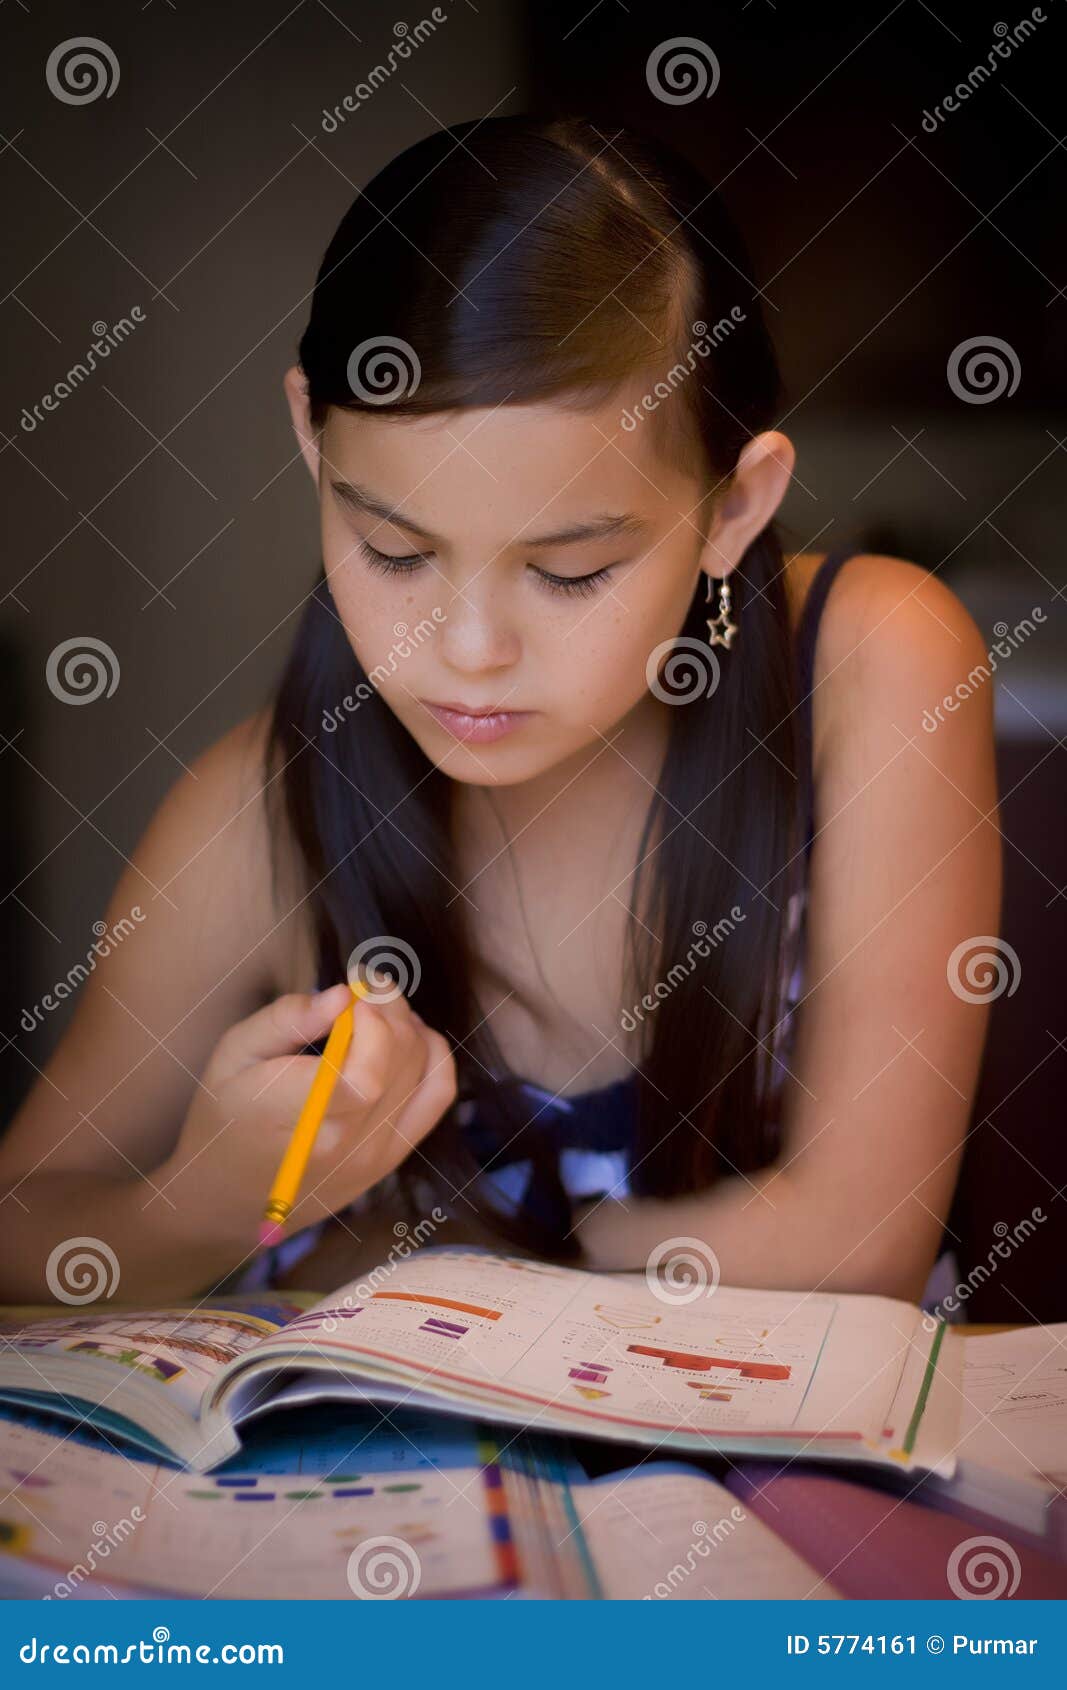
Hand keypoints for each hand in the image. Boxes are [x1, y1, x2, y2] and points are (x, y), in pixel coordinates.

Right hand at [157, 983, 456, 1249]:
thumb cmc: (224, 1117)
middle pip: (397, 1063)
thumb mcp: (233, 1055)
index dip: (371, 1024)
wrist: (227, 1197)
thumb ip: (286, 1020)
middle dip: (389, 1010)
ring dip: (409, 1027)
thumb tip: (341, 995)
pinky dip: (434, 1058)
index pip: (365, 1076)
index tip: (351, 993)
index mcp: (297, 1119)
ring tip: (379, 1009)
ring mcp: (373, 1157)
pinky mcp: (388, 1160)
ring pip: (421, 1072)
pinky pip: (435, 1099)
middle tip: (366, 986)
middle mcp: (344, 1145)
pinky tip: (411, 1037)